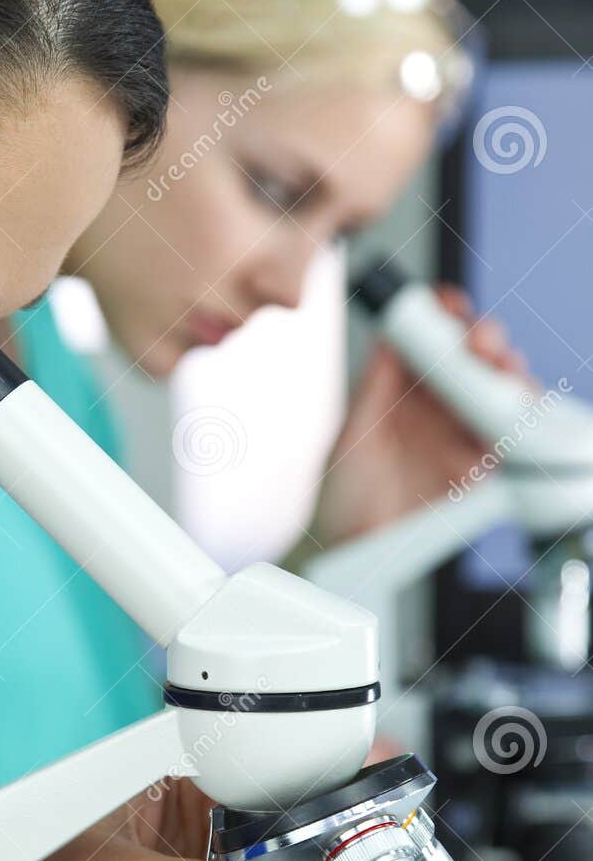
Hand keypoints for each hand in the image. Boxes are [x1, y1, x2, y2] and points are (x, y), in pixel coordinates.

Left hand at [305, 285, 530, 549]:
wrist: (354, 556)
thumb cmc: (342, 504)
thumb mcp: (350, 438)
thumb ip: (375, 389)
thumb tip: (392, 336)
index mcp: (400, 396)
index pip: (429, 344)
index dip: (443, 318)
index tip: (450, 304)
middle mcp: (433, 414)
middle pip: (470, 363)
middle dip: (482, 341)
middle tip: (480, 342)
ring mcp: (458, 440)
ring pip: (495, 393)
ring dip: (504, 374)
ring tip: (499, 369)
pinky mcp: (480, 473)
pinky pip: (508, 438)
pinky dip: (517, 419)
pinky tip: (512, 407)